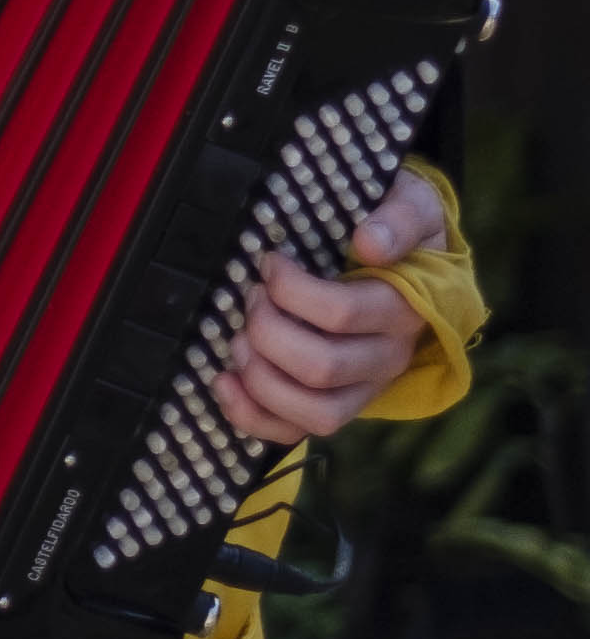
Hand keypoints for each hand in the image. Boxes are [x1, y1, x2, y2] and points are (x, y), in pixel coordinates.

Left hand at [214, 163, 446, 445]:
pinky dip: (251, 416)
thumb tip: (370, 243)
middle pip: (321, 368)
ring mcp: (362, 389)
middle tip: (251, 297)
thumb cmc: (397, 229)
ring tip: (239, 337)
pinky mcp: (333, 405)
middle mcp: (388, 358)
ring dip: (260, 376)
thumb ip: (401, 218)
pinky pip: (294, 432)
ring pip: (312, 413)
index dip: (290, 290)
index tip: (269, 262)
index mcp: (406, 311)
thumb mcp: (413, 205)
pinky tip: (225, 381)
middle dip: (267, 330)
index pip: (341, 315)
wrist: (406, 260)